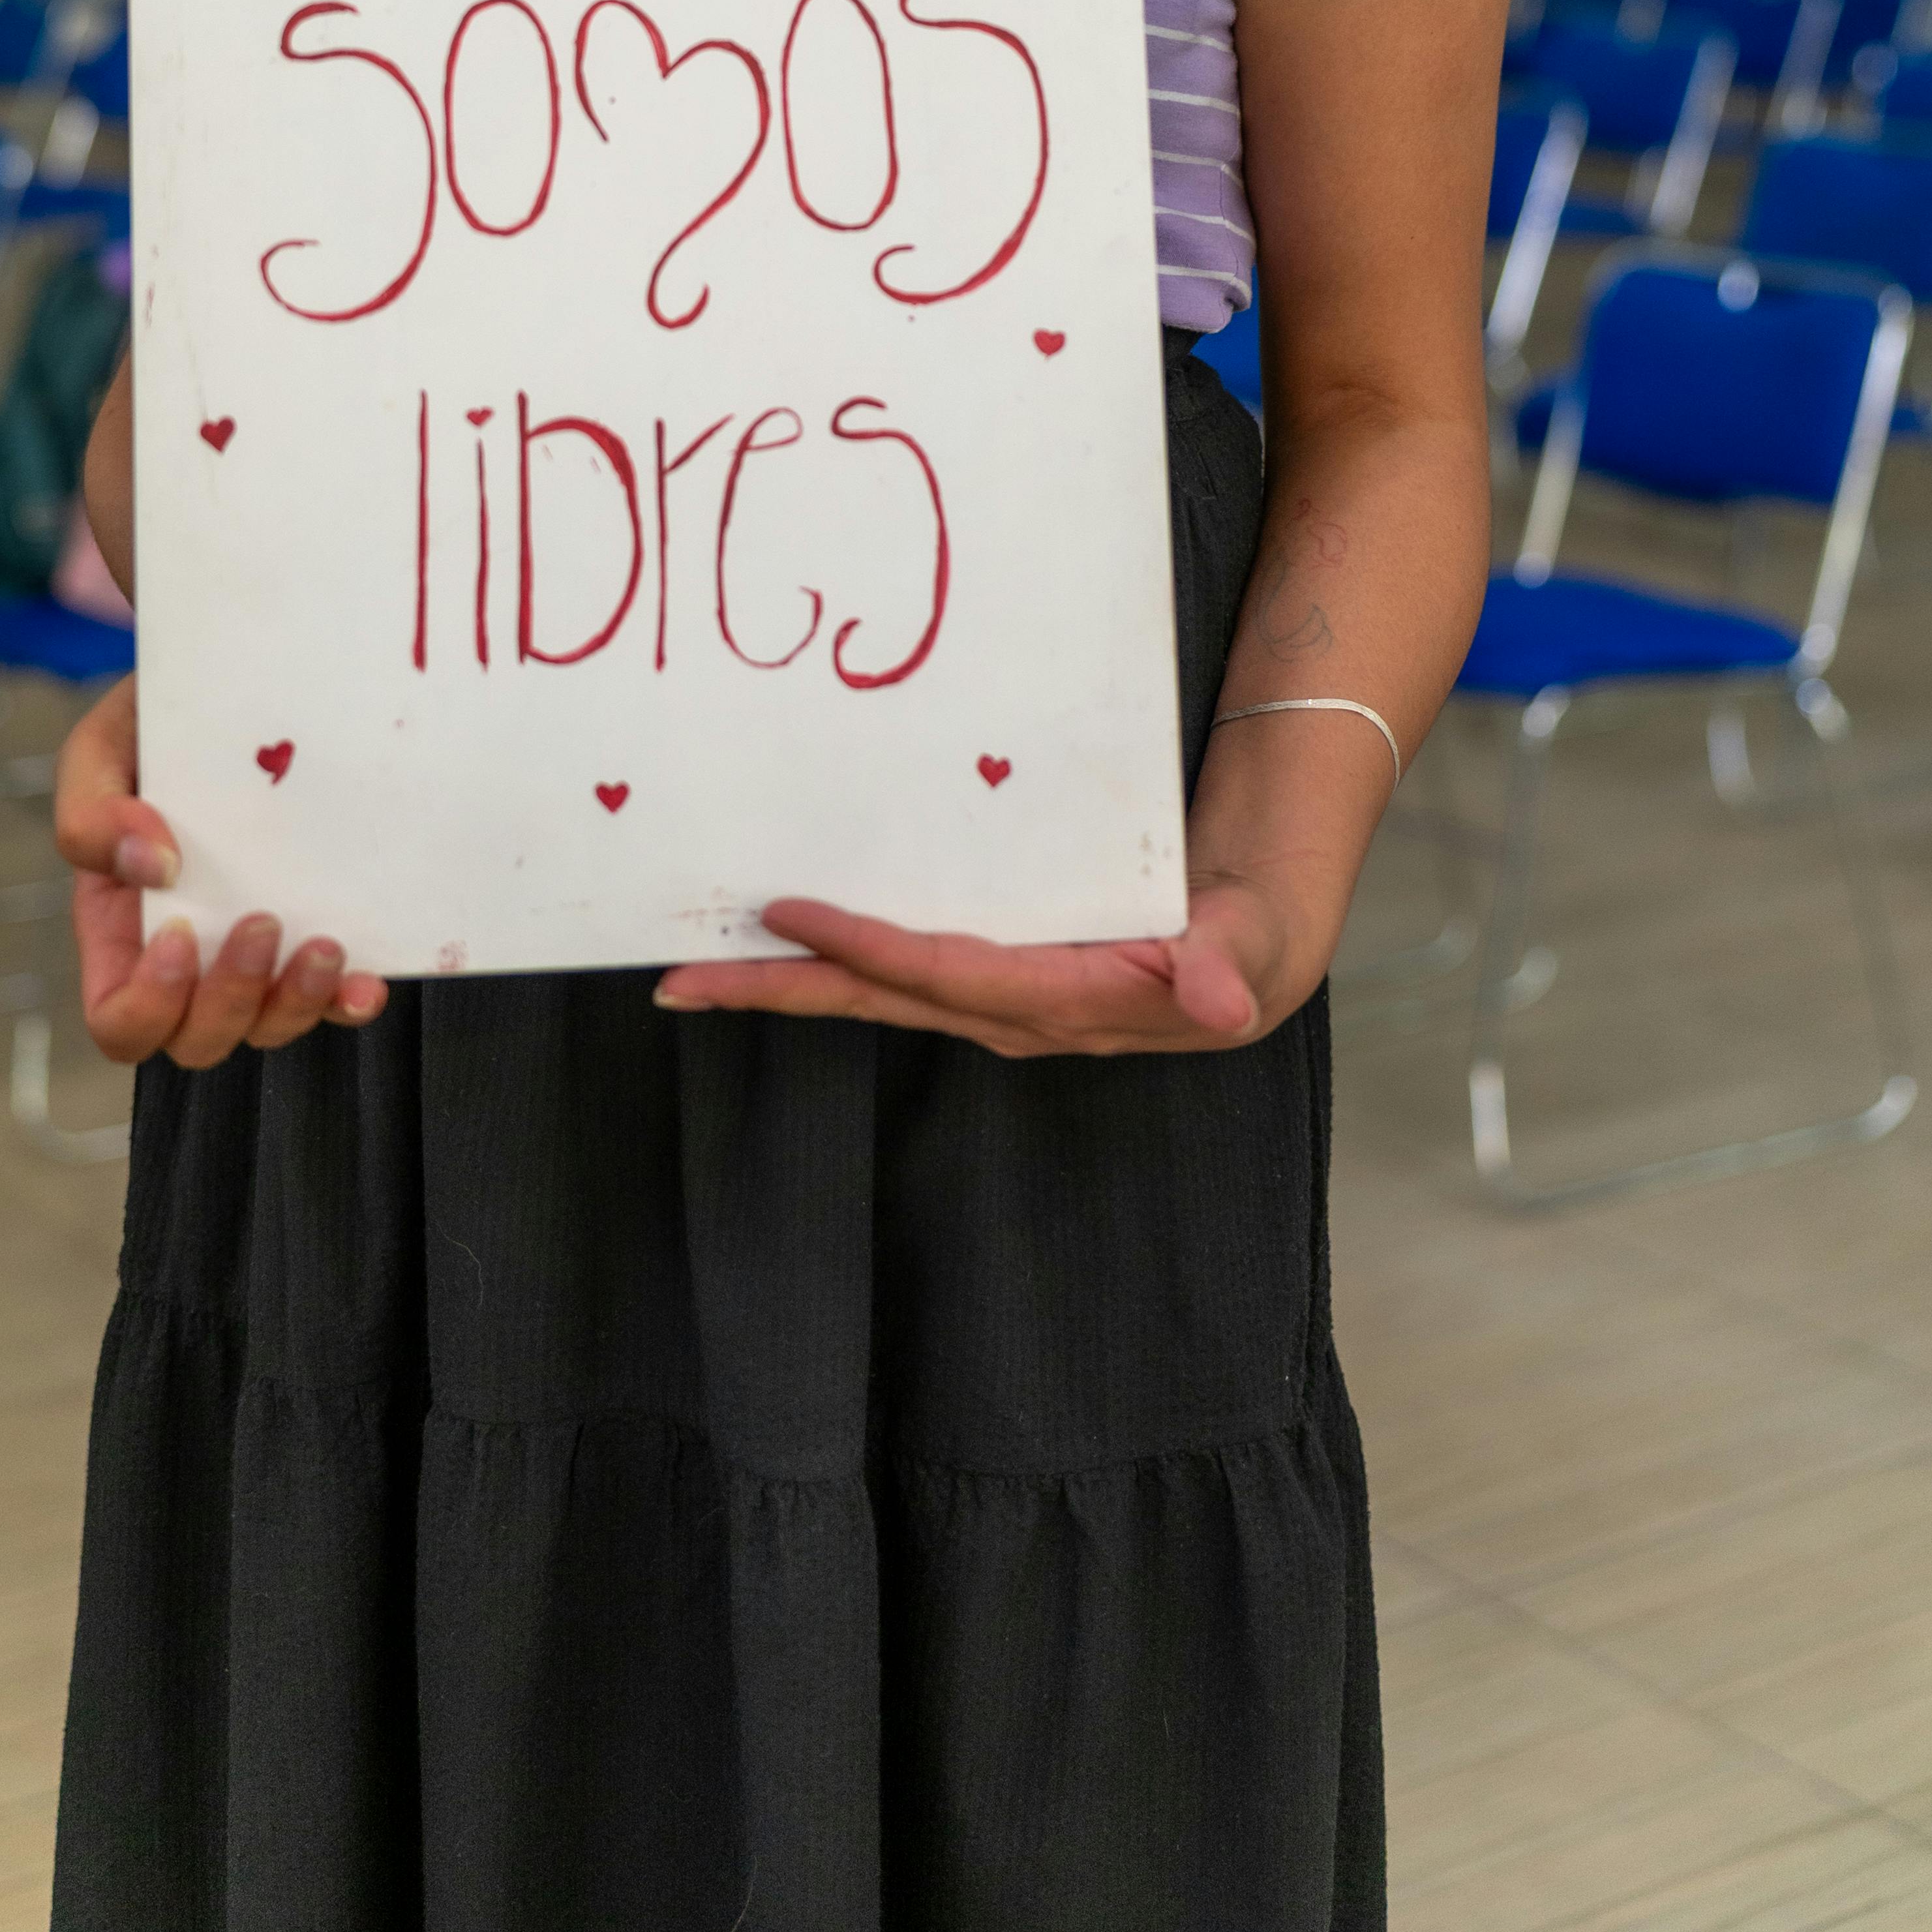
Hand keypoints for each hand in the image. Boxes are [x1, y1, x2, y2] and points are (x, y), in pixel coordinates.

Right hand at [51, 675, 387, 1065]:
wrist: (231, 682)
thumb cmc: (154, 723)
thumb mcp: (102, 751)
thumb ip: (94, 815)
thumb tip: (155, 867)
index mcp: (122, 927)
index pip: (119, 1019)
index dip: (149, 1005)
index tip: (185, 935)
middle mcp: (187, 954)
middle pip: (195, 1041)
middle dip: (233, 1000)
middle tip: (264, 921)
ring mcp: (252, 950)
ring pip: (265, 1031)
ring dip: (295, 1005)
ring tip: (324, 944)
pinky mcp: (309, 931)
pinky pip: (329, 1002)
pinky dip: (347, 1004)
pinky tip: (366, 982)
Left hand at [654, 863, 1328, 1058]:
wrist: (1254, 947)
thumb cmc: (1249, 939)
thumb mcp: (1250, 949)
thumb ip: (1227, 968)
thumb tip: (1219, 997)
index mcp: (1069, 1002)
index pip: (948, 975)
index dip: (869, 951)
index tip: (790, 916)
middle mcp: (1016, 1015)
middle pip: (881, 1000)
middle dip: (780, 991)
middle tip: (677, 981)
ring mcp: (999, 1002)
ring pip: (876, 991)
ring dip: (788, 980)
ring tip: (697, 964)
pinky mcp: (995, 977)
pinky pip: (898, 969)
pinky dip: (834, 959)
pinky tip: (782, 941)